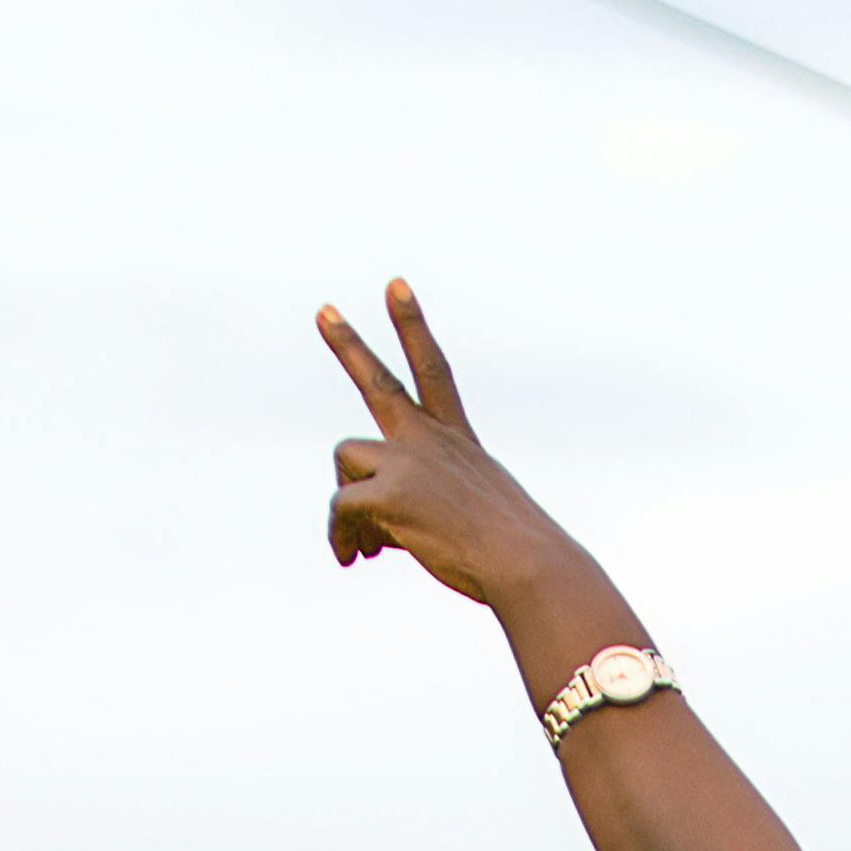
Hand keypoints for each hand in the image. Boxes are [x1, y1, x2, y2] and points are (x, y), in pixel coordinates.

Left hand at [316, 281, 574, 608]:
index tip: (395, 285)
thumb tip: (372, 535)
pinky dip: (340, 537)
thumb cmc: (511, 556)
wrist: (527, 565)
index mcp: (457, 440)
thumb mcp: (471, 517)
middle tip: (324, 310)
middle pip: (380, 383)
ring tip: (363, 547)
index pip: (433, 370)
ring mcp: (408, 462)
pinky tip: (352, 559)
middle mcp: (430, 441)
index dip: (413, 325)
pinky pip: (339, 508)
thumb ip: (419, 511)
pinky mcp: (388, 493)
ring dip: (347, 506)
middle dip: (348, 345)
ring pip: (345, 462)